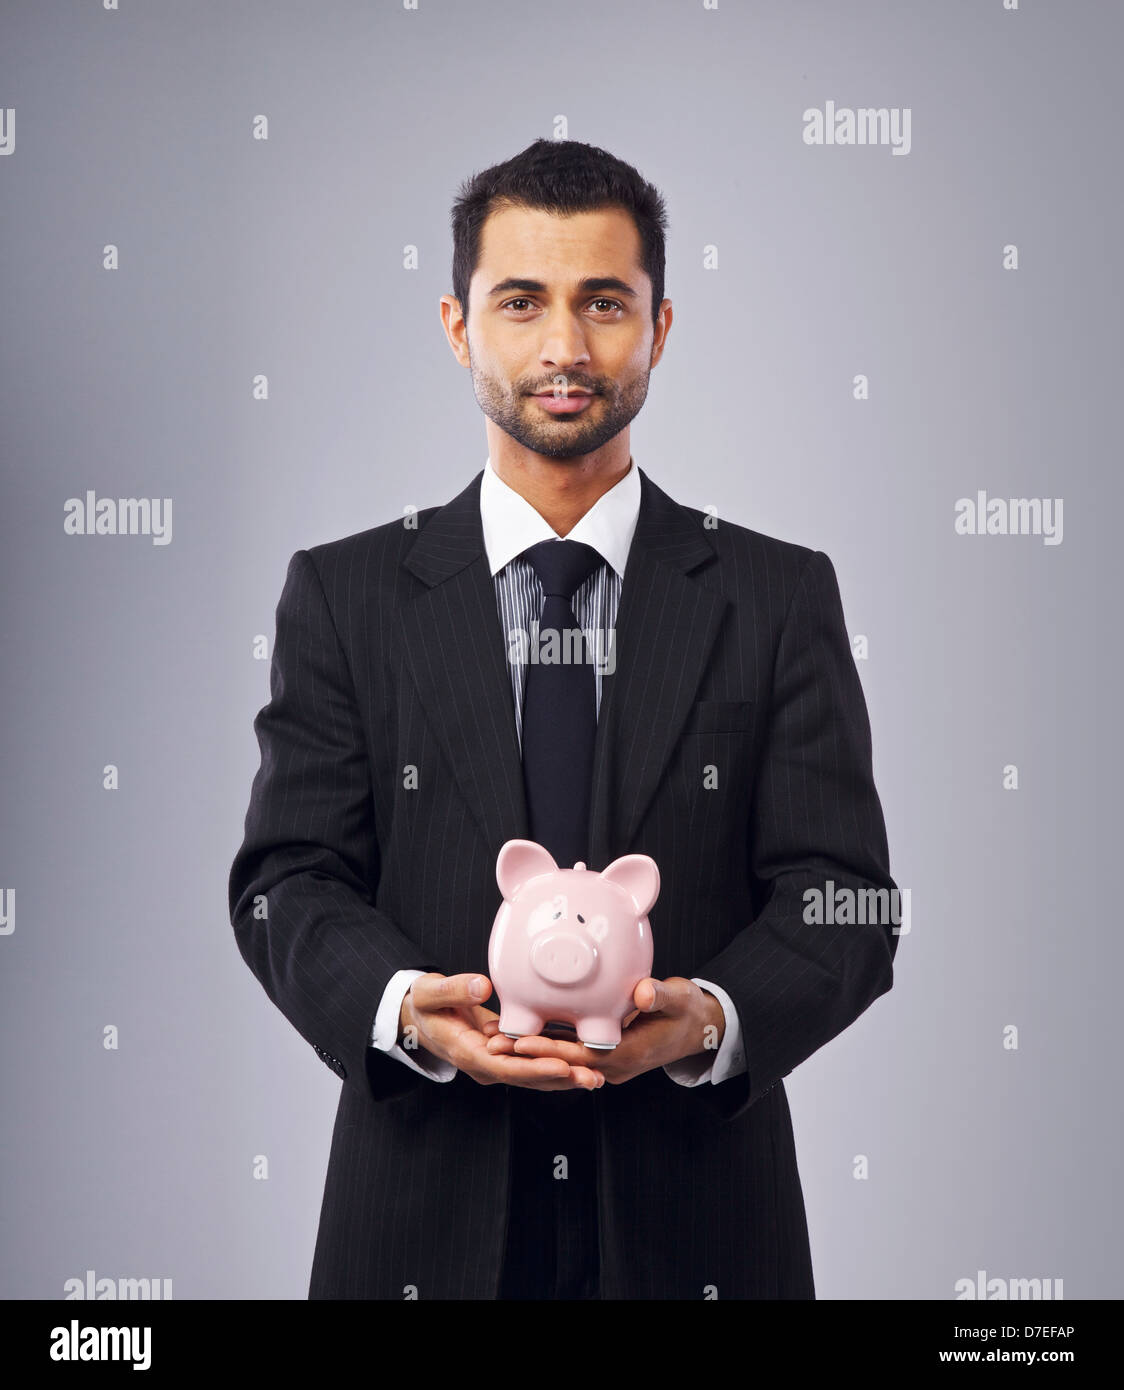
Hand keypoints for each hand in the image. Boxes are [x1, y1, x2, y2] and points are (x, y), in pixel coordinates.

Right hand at [399, 973, 604, 1089]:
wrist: (419, 1016)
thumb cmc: (424, 1004)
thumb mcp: (429, 993)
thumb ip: (453, 989)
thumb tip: (482, 986)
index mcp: (466, 1053)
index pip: (505, 1067)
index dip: (534, 1068)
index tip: (561, 1064)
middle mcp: (484, 1065)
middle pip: (526, 1078)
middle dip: (559, 1079)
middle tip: (592, 1076)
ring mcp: (495, 1064)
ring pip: (533, 1075)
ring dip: (564, 1077)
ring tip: (596, 1075)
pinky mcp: (505, 1056)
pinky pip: (532, 1064)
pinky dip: (557, 1065)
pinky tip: (582, 1063)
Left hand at [483, 977, 724, 1084]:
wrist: (702, 1028)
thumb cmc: (690, 1012)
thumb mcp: (680, 999)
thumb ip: (660, 995)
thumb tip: (643, 994)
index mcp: (629, 1055)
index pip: (580, 1056)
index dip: (549, 1049)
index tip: (520, 1041)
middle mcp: (615, 1064)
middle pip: (563, 1061)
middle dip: (528, 1054)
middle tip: (492, 1044)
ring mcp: (610, 1061)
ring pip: (563, 1059)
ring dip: (532, 1051)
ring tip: (497, 1041)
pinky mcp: (606, 1053)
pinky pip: (572, 1052)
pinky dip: (548, 1044)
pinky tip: (524, 1032)